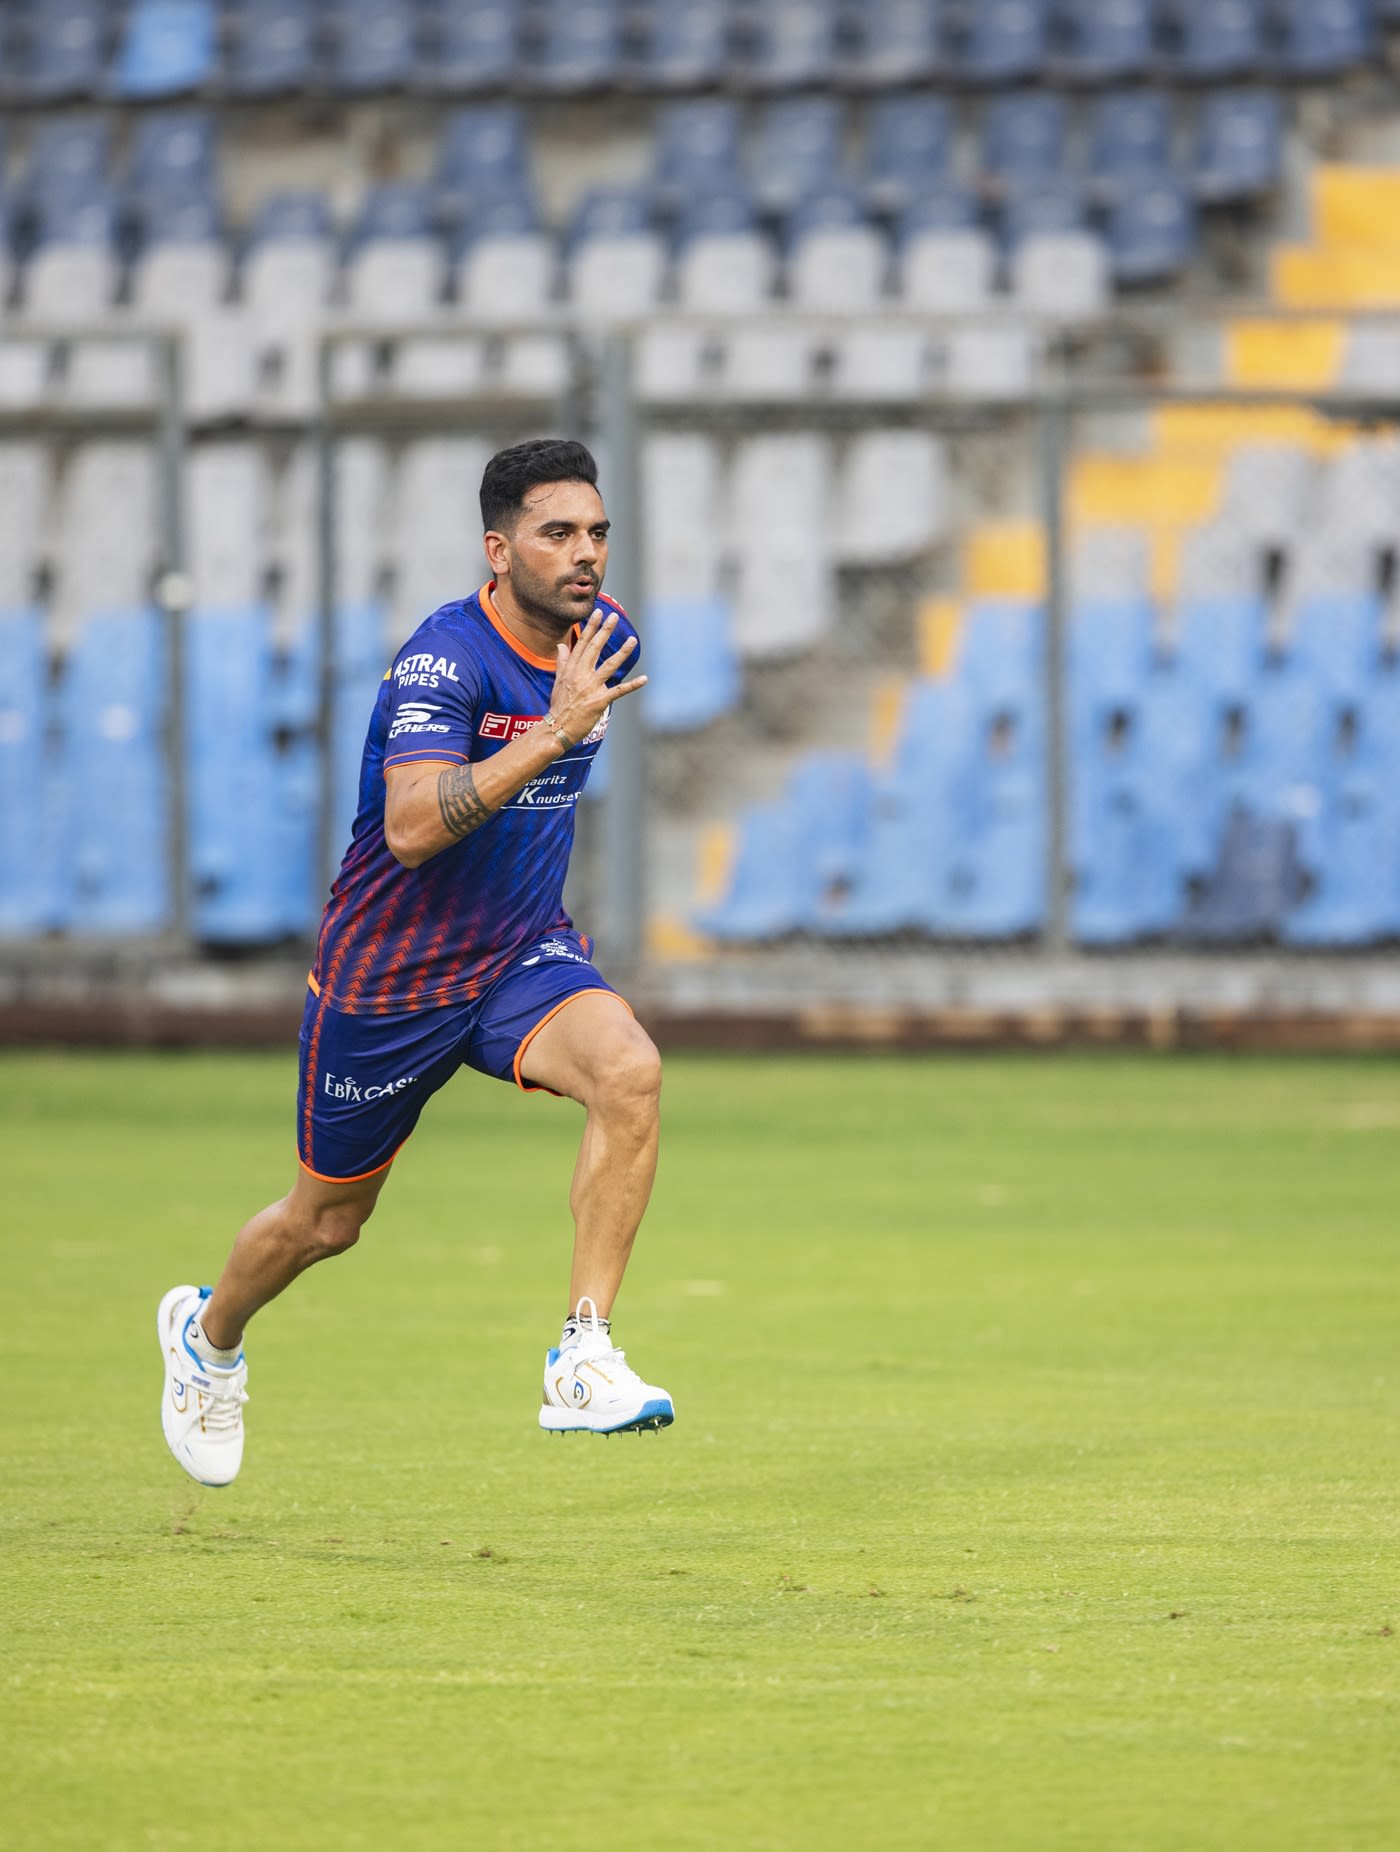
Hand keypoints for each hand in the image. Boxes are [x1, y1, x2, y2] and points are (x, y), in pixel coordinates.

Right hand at [547, 607, 645, 747]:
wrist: (558, 727)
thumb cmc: (559, 705)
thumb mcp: (558, 680)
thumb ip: (562, 662)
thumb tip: (561, 645)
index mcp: (571, 668)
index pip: (582, 643)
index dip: (591, 627)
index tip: (598, 613)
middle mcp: (581, 675)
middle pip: (595, 648)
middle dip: (605, 631)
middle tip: (614, 617)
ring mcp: (591, 687)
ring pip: (609, 666)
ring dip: (622, 653)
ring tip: (633, 640)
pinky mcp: (600, 701)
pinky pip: (619, 691)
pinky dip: (632, 685)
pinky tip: (644, 679)